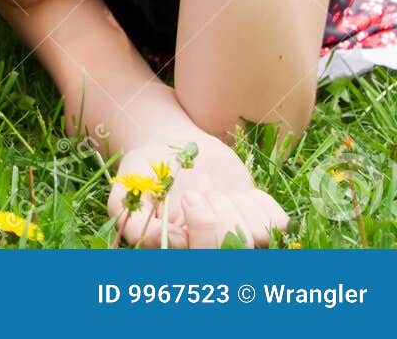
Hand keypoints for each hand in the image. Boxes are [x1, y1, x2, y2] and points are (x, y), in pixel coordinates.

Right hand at [108, 133, 289, 247]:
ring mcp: (241, 238)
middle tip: (195, 194)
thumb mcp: (128, 191)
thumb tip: (169, 240)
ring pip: (259, 237)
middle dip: (218, 220)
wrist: (169, 146)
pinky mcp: (262, 221)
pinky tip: (237, 194)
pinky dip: (259, 203)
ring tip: (214, 193)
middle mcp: (213, 251)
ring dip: (235, 207)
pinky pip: (278, 223)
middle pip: (236, 252)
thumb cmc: (145, 171)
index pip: (207, 260)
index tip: (187, 197)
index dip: (204, 230)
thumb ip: (134, 221)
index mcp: (182, 253)